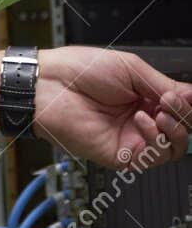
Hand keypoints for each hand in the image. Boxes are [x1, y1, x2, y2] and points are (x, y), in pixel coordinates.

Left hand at [33, 47, 191, 169]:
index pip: (180, 107)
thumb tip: (191, 95)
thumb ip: (163, 84)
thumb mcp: (131, 68)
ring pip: (172, 148)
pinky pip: (152, 158)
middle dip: (184, 115)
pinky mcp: (121, 155)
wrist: (50, 85)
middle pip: (181, 129)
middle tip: (171, 102)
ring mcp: (131, 137)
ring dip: (174, 130)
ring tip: (159, 112)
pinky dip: (155, 140)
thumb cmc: (79, 70)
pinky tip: (142, 119)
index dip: (188, 104)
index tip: (188, 96)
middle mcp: (140, 118)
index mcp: (143, 95)